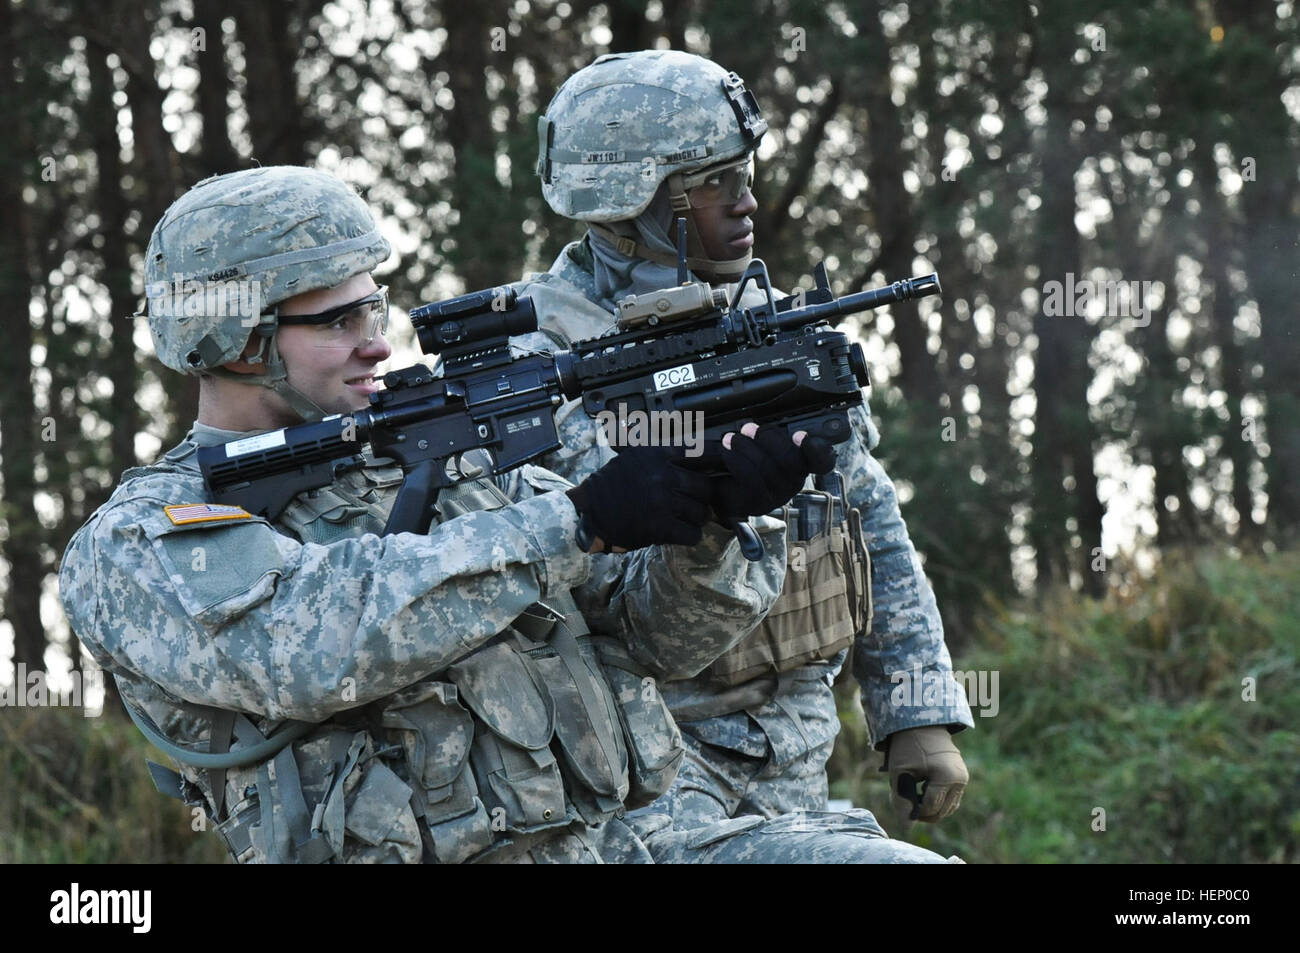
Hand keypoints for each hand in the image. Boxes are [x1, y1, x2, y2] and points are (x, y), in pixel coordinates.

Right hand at [566, 445, 712, 551]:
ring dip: (698, 517)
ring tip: (687, 517)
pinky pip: (692, 533)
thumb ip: (664, 451)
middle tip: (698, 501)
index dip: (720, 457)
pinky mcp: (660, 527)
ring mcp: (662, 502)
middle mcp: (663, 475)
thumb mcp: (635, 454)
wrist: (590, 510)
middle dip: (705, 496)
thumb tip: (700, 450)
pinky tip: (681, 531)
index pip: (703, 451)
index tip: (726, 463)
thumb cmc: (614, 482)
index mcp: (658, 453)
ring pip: (702, 512)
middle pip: (707, 486)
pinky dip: (691, 535)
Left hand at [713, 422, 836, 517]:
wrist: (726, 491)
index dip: (817, 448)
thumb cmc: (748, 464)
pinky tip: (727, 452)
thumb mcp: (762, 445)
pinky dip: (735, 459)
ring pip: (766, 466)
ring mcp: (778, 495)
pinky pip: (749, 477)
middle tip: (748, 429)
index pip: (822, 460)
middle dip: (767, 438)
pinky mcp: (759, 503)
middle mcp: (795, 481)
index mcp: (802, 463)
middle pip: (790, 458)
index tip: (801, 435)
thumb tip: (762, 425)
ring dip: (745, 446)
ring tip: (731, 439)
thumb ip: (770, 435)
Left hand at [884, 726, 967, 825]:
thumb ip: (901, 800)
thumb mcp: (900, 772)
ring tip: (914, 793)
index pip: (930, 808)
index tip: (899, 800)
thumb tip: (907, 827)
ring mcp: (963, 778)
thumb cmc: (907, 746)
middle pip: (941, 812)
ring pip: (948, 809)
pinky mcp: (962, 777)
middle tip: (906, 799)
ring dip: (930, 808)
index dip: (913, 811)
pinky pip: (951, 800)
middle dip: (922, 812)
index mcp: (946, 776)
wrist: (922, 724)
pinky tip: (923, 789)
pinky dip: (938, 801)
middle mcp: (960, 779)